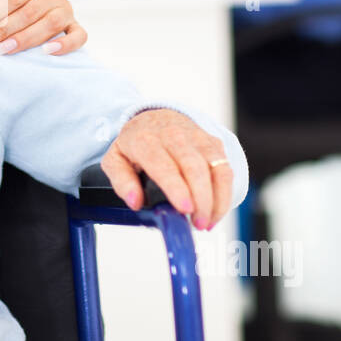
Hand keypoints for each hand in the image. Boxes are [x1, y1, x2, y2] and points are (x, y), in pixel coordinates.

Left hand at [101, 108, 233, 230]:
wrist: (153, 116)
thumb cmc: (135, 143)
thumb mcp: (115, 160)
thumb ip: (122, 182)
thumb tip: (135, 202)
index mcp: (146, 140)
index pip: (163, 165)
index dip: (176, 187)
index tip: (185, 209)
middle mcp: (174, 135)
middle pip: (194, 167)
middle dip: (201, 199)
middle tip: (198, 224)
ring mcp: (197, 138)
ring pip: (216, 167)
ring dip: (217, 199)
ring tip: (207, 223)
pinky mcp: (213, 143)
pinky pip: (225, 169)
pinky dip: (224, 194)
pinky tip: (216, 211)